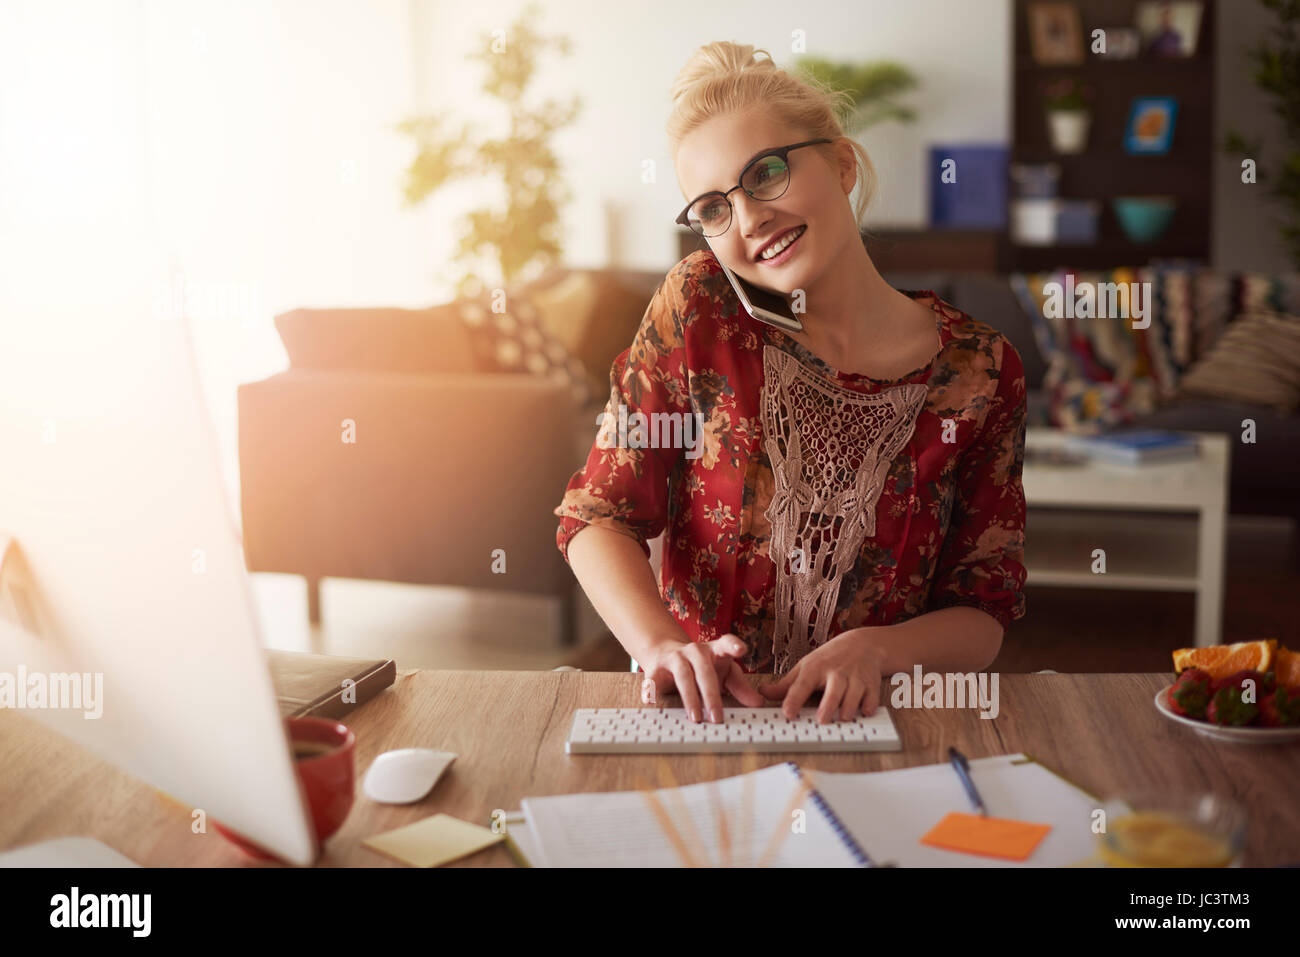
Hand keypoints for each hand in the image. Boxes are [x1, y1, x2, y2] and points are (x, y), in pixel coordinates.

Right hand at [640, 634, 765, 722]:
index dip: (733, 645)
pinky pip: (653, 680)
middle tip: (717, 718)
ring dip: (689, 698)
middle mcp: (694, 651)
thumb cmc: (702, 668)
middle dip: (711, 695)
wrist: (666, 653)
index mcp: (714, 651)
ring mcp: (674, 658)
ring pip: (683, 676)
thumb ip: (740, 688)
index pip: (726, 643)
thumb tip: (758, 703)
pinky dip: (651, 690)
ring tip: (695, 718)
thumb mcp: (723, 674)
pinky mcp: (656, 668)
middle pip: (704, 671)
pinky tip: (651, 701)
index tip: (741, 650)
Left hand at [759, 628, 886, 722]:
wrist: (863, 644)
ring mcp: (855, 678)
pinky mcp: (872, 684)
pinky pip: (872, 698)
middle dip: (828, 705)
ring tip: (842, 717)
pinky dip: (869, 706)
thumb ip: (786, 684)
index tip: (787, 713)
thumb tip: (762, 693)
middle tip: (821, 720)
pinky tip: (865, 711)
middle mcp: (836, 673)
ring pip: (853, 696)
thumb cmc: (830, 658)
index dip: (794, 699)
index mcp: (815, 669)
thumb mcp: (806, 666)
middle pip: (833, 691)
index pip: (802, 685)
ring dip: (848, 709)